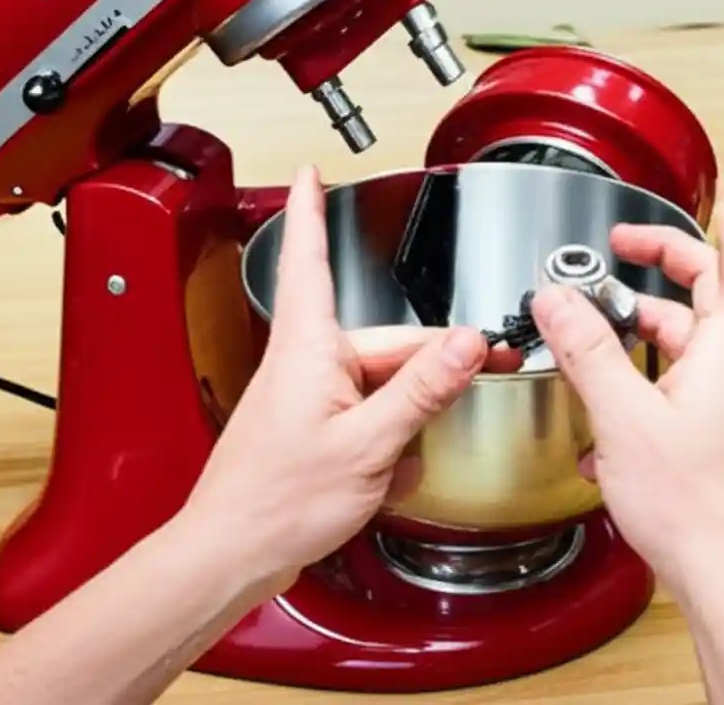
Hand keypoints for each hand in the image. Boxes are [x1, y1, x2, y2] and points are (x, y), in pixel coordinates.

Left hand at [179, 165, 490, 585]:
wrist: (234, 553)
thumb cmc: (277, 501)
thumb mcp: (368, 444)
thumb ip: (422, 390)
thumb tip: (467, 344)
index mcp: (310, 348)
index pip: (310, 259)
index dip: (311, 211)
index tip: (312, 171)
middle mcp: (306, 363)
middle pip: (388, 342)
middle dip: (432, 368)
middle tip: (489, 368)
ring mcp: (309, 397)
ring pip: (383, 386)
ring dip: (405, 422)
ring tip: (396, 462)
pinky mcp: (313, 428)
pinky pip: (369, 418)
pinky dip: (387, 445)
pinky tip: (382, 477)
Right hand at [530, 186, 723, 588]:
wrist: (722, 573)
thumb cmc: (691, 503)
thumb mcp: (623, 414)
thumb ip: (587, 350)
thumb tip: (558, 299)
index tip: (722, 196)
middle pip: (704, 302)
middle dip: (662, 272)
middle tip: (626, 250)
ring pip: (685, 349)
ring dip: (642, 334)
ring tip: (595, 334)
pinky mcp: (714, 439)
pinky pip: (677, 391)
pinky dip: (641, 385)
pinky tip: (605, 418)